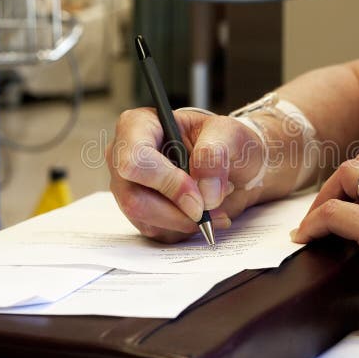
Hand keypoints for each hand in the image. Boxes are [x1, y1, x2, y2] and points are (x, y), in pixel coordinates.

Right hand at [107, 108, 265, 242]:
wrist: (234, 165)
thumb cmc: (225, 142)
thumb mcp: (230, 134)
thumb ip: (215, 154)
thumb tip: (204, 191)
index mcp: (139, 125)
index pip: (135, 160)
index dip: (166, 182)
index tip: (198, 196)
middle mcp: (124, 156)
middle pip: (134, 198)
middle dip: (178, 211)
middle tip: (211, 208)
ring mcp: (128, 187)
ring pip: (146, 220)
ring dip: (186, 221)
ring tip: (215, 205)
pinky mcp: (140, 212)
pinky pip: (157, 232)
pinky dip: (186, 228)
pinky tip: (205, 214)